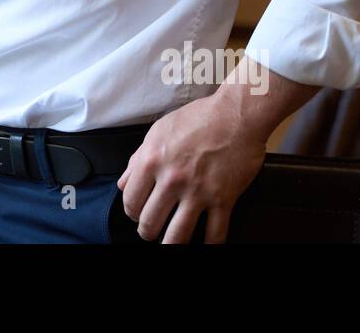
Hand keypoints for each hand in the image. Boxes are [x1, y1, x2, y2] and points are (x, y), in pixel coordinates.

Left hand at [115, 92, 265, 243]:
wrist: (236, 114)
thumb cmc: (198, 118)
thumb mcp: (158, 131)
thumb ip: (137, 159)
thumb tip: (123, 183)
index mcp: (151, 161)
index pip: (131, 201)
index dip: (132, 213)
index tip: (138, 214)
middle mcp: (172, 179)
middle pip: (150, 223)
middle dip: (148, 232)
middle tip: (152, 231)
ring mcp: (198, 191)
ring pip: (177, 236)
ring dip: (171, 245)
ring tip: (171, 244)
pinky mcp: (224, 199)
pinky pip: (215, 234)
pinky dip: (210, 244)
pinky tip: (206, 243)